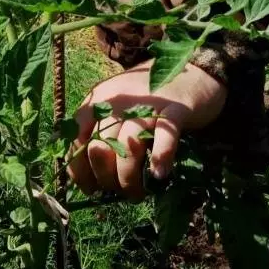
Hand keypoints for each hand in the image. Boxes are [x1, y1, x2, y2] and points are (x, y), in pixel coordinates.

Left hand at [66, 59, 225, 200]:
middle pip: (100, 146)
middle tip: (118, 192)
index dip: (79, 168)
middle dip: (105, 178)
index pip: (75, 137)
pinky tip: (159, 175)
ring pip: (128, 147)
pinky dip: (161, 158)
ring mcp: (147, 103)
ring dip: (129, 179)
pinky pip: (164, 137)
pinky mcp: (175, 109)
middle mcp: (119, 99)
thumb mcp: (117, 108)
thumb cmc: (149, 99)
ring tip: (136, 194)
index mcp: (99, 99)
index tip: (90, 188)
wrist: (193, 74)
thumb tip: (87, 178)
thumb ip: (100, 132)